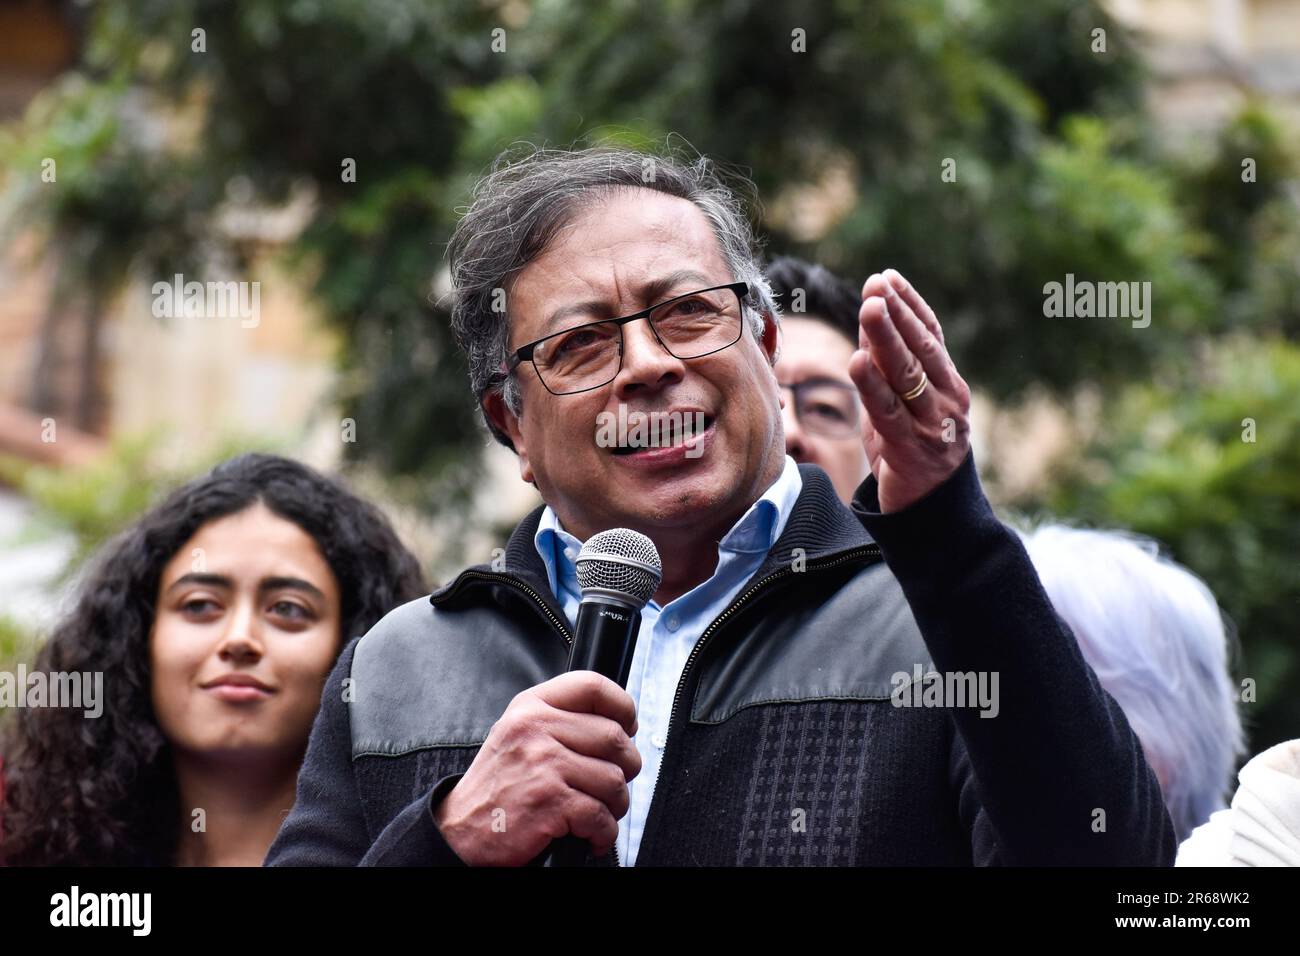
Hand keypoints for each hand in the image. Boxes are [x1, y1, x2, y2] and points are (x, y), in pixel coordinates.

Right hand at [431, 671, 640, 865]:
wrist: (459, 830)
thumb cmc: (497, 786)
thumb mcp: (518, 734)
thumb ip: (560, 720)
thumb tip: (618, 723)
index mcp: (530, 707)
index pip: (592, 686)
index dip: (622, 706)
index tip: (628, 726)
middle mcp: (535, 729)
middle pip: (613, 737)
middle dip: (626, 766)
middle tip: (613, 784)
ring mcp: (543, 764)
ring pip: (614, 779)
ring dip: (615, 805)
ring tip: (597, 813)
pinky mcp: (549, 802)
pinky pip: (601, 816)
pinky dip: (603, 833)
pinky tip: (590, 836)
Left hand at [849, 269, 971, 512]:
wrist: (932, 514)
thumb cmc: (912, 452)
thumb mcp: (901, 404)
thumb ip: (888, 367)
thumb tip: (872, 319)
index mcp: (949, 384)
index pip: (931, 335)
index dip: (910, 305)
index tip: (886, 277)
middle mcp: (949, 400)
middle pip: (922, 349)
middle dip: (898, 315)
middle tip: (877, 286)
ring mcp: (934, 425)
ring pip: (909, 375)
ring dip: (888, 339)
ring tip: (869, 308)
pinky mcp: (913, 450)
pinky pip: (889, 412)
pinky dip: (873, 385)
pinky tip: (858, 360)